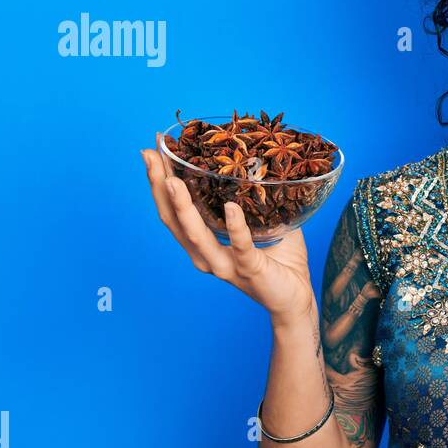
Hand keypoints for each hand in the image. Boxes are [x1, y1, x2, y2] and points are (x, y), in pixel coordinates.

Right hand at [140, 130, 315, 321]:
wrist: (295, 298)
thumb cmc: (280, 260)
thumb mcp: (263, 223)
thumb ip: (253, 199)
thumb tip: (258, 160)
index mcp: (204, 243)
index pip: (174, 210)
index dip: (160, 181)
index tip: (154, 148)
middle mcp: (206, 255)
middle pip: (173, 219)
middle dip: (159, 185)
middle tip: (152, 154)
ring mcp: (225, 265)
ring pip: (196, 234)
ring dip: (183, 206)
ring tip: (172, 179)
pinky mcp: (249, 269)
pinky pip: (240, 246)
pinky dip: (235, 226)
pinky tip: (230, 207)